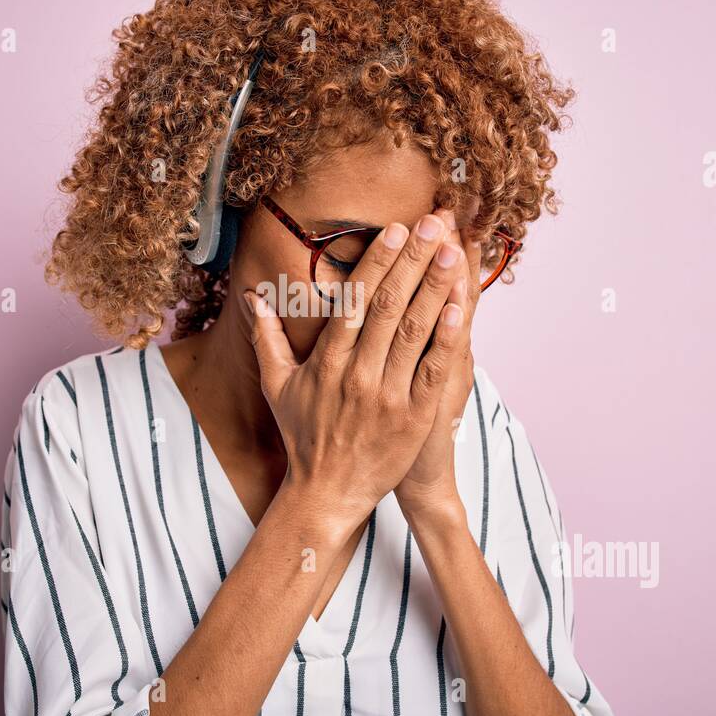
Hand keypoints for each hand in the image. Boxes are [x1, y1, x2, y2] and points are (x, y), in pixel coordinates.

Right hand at [243, 211, 466, 542]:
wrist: (327, 494)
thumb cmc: (303, 437)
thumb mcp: (277, 386)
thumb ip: (268, 339)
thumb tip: (255, 298)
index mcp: (326, 361)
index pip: (354, 299)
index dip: (377, 262)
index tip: (395, 229)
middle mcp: (355, 373)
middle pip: (387, 306)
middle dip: (411, 260)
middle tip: (432, 222)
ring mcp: (385, 395)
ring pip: (412, 331)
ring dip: (434, 288)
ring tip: (452, 251)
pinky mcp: (411, 417)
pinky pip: (430, 371)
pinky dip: (445, 339)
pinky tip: (460, 308)